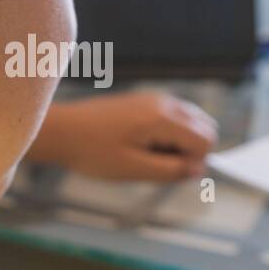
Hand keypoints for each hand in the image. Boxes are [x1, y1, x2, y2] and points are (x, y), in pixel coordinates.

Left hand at [28, 91, 217, 181]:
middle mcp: (163, 102)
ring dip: (177, 143)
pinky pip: (171, 118)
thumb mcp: (134, 170)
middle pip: (203, 126)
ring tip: (145, 154)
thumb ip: (170, 170)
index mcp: (163, 118)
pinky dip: (165, 134)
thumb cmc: (92, 152)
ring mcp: (153, 99)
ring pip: (188, 122)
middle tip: (156, 163)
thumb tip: (198, 170)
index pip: (206, 139)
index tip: (165, 170)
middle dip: (189, 150)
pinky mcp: (143, 101)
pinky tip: (138, 145)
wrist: (61, 131)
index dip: (194, 161)